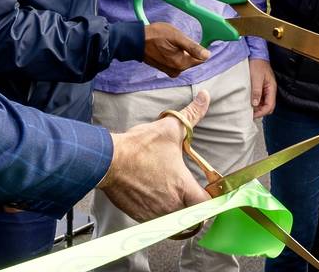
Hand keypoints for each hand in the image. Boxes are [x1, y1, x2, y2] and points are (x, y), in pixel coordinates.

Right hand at [99, 91, 212, 221]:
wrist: (108, 161)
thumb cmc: (140, 146)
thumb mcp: (169, 127)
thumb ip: (192, 114)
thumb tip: (205, 96)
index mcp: (183, 187)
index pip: (207, 204)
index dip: (210, 198)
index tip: (207, 191)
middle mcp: (172, 205)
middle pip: (192, 216)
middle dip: (192, 206)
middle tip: (188, 193)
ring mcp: (155, 214)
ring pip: (173, 221)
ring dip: (175, 211)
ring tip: (170, 195)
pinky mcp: (139, 217)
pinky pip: (156, 221)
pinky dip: (157, 213)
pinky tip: (153, 197)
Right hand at [142, 23, 209, 76]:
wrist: (135, 41)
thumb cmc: (155, 35)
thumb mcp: (176, 36)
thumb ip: (193, 47)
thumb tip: (208, 55)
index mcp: (182, 64)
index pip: (201, 58)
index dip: (197, 48)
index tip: (186, 40)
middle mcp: (177, 71)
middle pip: (192, 59)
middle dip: (187, 49)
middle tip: (174, 40)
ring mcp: (170, 71)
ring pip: (184, 59)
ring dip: (180, 51)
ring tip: (167, 43)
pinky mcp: (165, 69)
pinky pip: (176, 61)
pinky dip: (174, 54)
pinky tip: (165, 47)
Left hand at [248, 58, 275, 118]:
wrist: (256, 54)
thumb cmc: (257, 64)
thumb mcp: (256, 78)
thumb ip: (256, 91)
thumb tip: (255, 104)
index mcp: (271, 88)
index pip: (270, 105)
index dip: (262, 112)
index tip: (252, 115)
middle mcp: (270, 90)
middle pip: (268, 106)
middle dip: (260, 111)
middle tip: (249, 113)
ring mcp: (266, 88)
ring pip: (264, 103)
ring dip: (257, 107)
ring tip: (248, 109)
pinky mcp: (261, 86)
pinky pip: (260, 98)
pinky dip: (255, 102)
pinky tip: (249, 102)